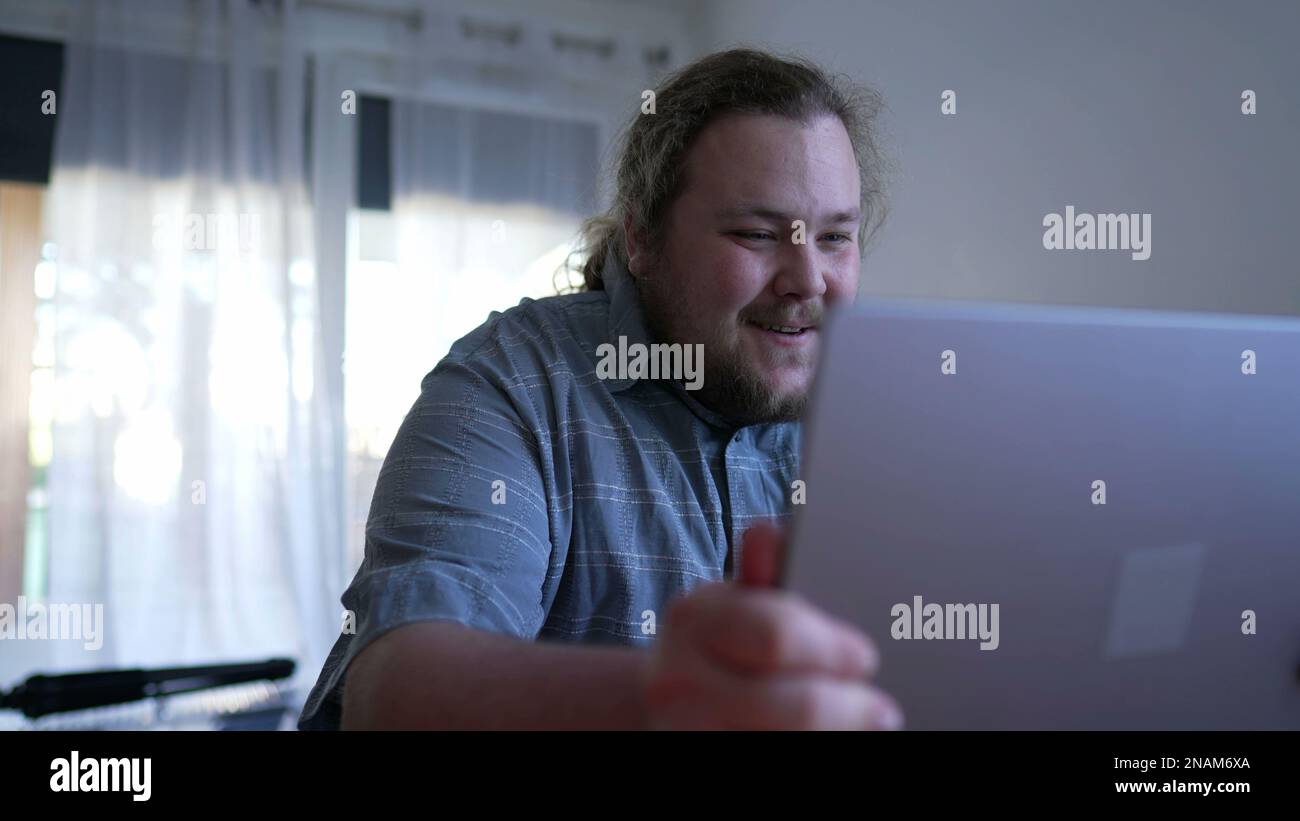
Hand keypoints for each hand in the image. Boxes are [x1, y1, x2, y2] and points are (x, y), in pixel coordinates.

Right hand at [643, 522, 901, 729]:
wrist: (659, 708)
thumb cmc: (713, 648)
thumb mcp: (731, 605)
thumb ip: (763, 576)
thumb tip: (769, 535)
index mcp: (692, 621)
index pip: (779, 636)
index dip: (835, 651)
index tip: (866, 659)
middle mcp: (677, 683)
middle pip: (800, 707)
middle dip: (851, 707)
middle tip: (882, 711)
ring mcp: (684, 731)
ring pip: (794, 740)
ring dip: (838, 731)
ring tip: (860, 724)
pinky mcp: (702, 755)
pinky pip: (778, 753)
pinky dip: (809, 745)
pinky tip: (824, 736)